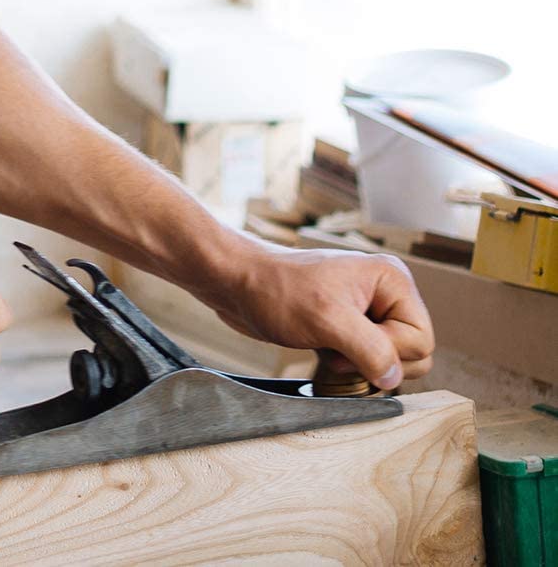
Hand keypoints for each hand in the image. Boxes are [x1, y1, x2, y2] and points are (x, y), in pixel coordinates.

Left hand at [210, 246, 434, 389]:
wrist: (237, 283)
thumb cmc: (276, 289)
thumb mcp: (328, 320)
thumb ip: (371, 350)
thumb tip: (393, 378)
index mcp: (392, 280)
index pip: (422, 340)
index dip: (389, 351)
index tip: (349, 340)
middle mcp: (385, 293)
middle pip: (413, 354)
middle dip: (375, 361)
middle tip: (337, 346)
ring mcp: (367, 311)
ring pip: (390, 361)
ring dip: (360, 366)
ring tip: (328, 347)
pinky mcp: (348, 327)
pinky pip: (367, 361)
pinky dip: (349, 366)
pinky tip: (324, 352)